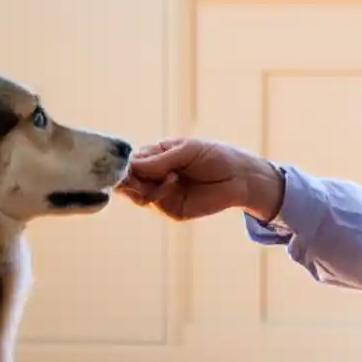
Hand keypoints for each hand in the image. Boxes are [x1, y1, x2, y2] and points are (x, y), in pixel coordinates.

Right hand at [116, 137, 284, 221]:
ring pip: (136, 195)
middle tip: (135, 172)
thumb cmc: (214, 156)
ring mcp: (160, 195)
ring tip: (165, 174)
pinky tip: (172, 181)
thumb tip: (130, 165)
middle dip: (127, 177)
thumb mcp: (186, 151)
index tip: (123, 161)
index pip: (128, 162)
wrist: (240, 178)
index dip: (122, 163)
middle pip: (126, 181)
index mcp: (155, 157)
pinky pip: (153, 204)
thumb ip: (159, 159)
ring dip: (143, 185)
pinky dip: (159, 192)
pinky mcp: (170, 210)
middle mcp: (153, 177)